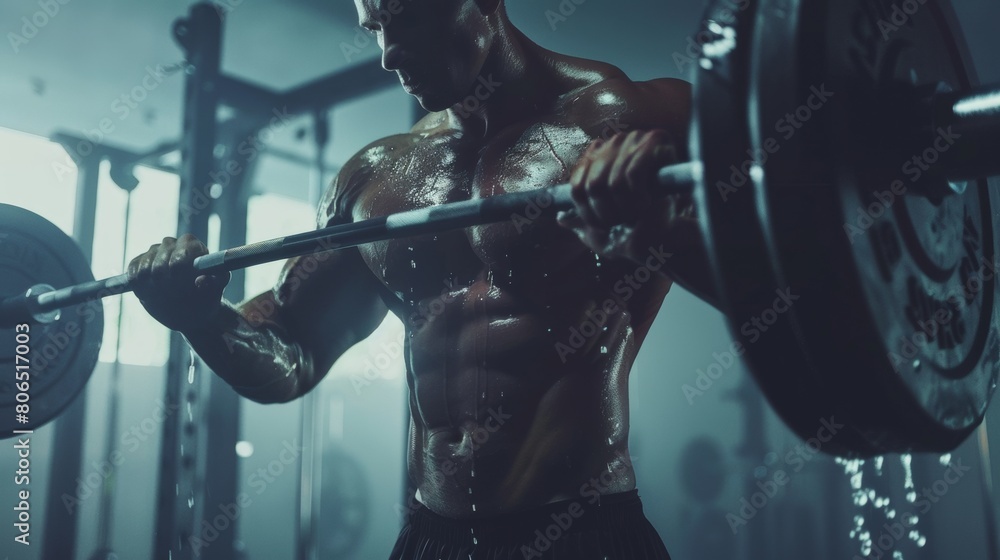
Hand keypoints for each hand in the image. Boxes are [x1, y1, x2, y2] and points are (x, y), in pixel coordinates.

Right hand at [127, 234, 229, 331]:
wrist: (188, 312)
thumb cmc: (205, 298)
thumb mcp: (216, 292)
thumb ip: (215, 282)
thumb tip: (201, 280)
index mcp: (194, 247)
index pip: (185, 245)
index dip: (179, 259)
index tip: (176, 274)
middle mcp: (173, 245)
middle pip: (161, 251)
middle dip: (161, 271)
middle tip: (166, 289)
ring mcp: (155, 253)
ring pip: (145, 261)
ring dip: (148, 280)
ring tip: (159, 293)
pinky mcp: (139, 264)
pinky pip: (133, 268)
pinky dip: (137, 282)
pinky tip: (146, 293)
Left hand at [558, 130, 687, 261]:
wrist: (662, 239)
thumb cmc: (631, 233)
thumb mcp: (597, 231)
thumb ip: (578, 220)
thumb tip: (560, 218)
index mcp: (595, 159)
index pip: (576, 184)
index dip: (585, 210)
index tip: (601, 225)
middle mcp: (612, 144)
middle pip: (593, 184)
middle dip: (605, 212)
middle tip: (620, 222)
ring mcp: (633, 140)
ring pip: (613, 183)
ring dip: (624, 208)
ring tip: (636, 214)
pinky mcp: (655, 142)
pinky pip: (633, 175)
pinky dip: (639, 197)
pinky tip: (647, 204)